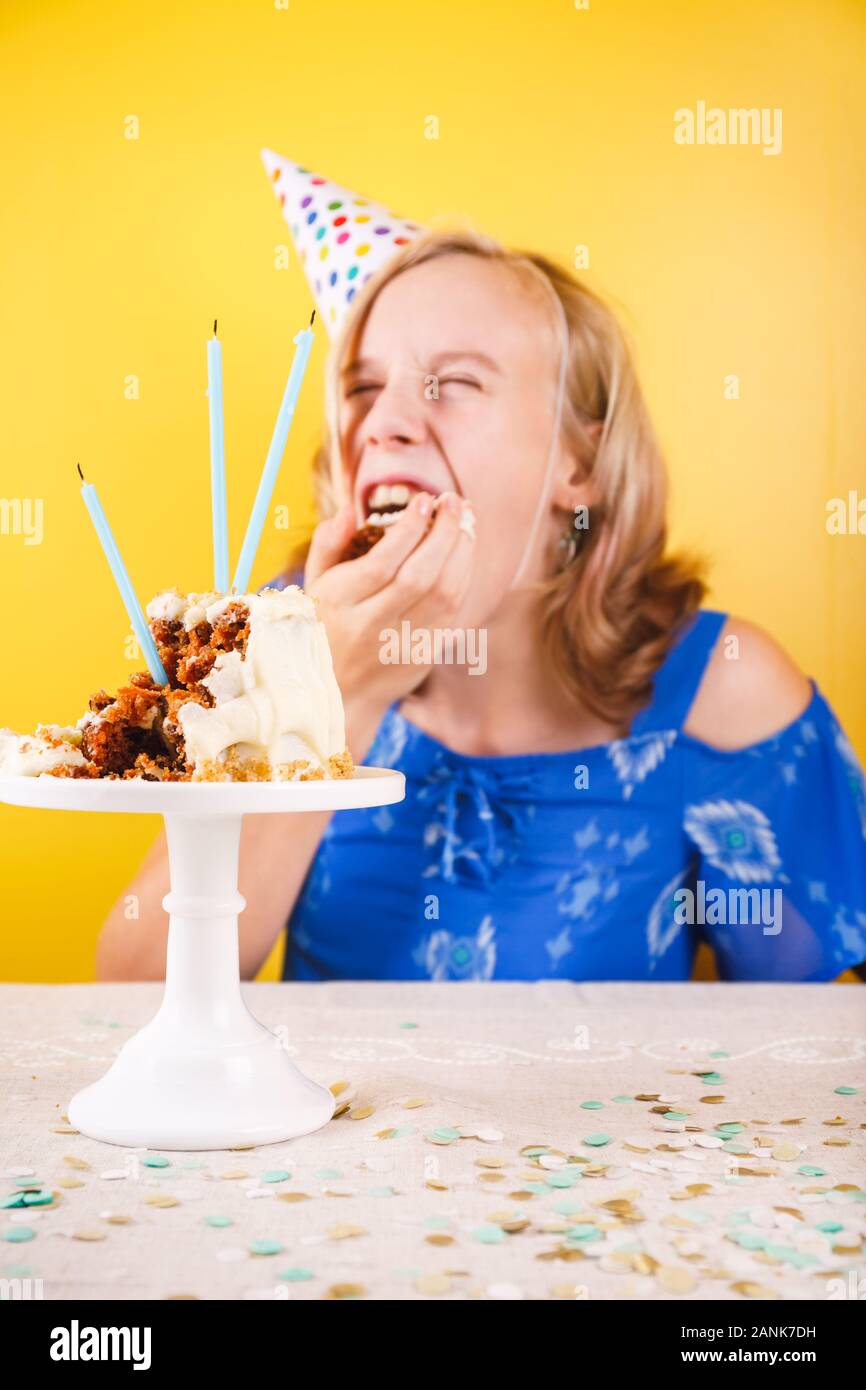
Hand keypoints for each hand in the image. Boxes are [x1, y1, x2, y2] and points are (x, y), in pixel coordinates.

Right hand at [305, 491, 476, 752]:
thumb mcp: (312, 586)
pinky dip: (464, 578)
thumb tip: (349, 510)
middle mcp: (370, 627)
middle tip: (454, 502)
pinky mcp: (423, 657)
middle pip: (419, 577)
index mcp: (338, 604)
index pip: (382, 563)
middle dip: (443, 533)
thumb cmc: (323, 627)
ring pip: (444, 595)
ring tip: (465, 521)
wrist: (338, 694)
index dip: (409, 529)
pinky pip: (453, 614)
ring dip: (461, 553)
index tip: (423, 500)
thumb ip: (328, 544)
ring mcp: (400, 645)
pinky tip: (465, 554)